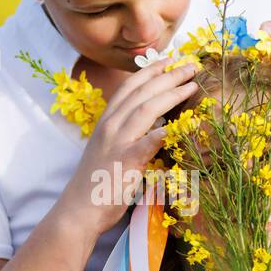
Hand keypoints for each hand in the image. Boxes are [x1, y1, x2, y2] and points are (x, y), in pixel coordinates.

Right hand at [56, 58, 199, 235]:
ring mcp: (117, 143)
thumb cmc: (96, 185)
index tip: (168, 60)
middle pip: (141, 92)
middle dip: (167, 75)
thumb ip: (125, 136)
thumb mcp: (108, 151)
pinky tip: (186, 123)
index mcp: (106, 123)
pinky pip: (149, 141)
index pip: (129, 87)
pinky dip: (167, 130)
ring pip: (146, 108)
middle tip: (189, 65)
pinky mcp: (125, 162)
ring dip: (171, 93)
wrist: (78, 211)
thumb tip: (150, 127)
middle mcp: (110, 127)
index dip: (149, 71)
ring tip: (192, 83)